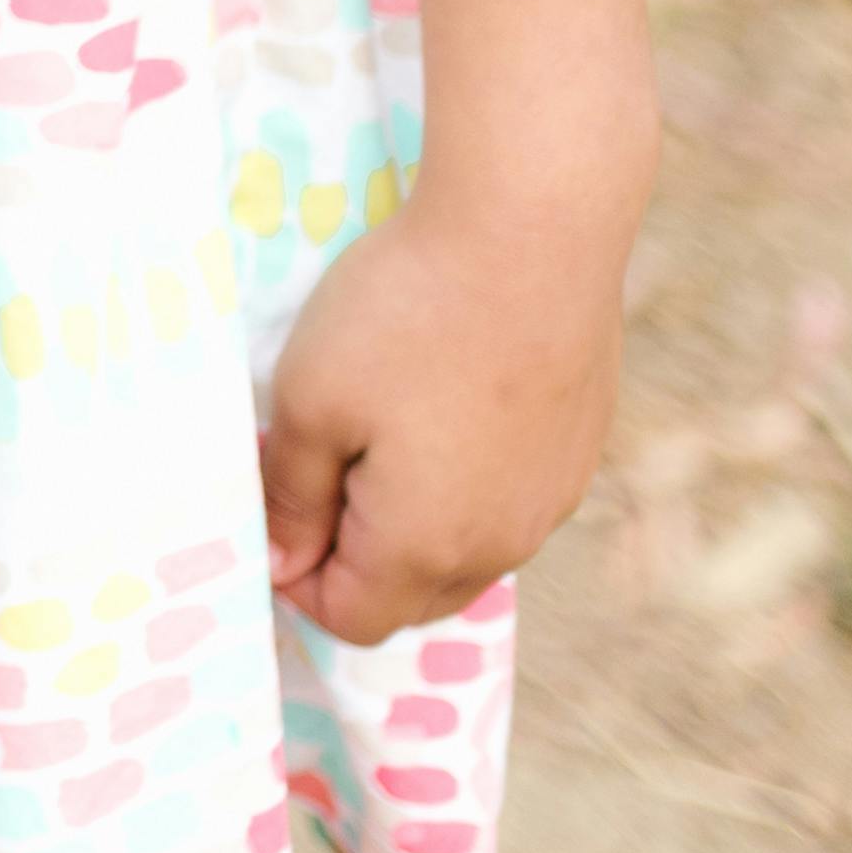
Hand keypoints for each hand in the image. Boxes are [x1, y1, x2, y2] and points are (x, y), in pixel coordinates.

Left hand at [258, 168, 637, 643]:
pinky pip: (507, 506)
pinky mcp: (578, 455)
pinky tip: (442, 408)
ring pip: (465, 555)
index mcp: (426, 547)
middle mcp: (502, 546)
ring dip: (411, 525)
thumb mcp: (312, 398)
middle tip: (315, 466)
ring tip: (375, 432)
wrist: (533, 235)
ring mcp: (551, 504)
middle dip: (352, 559)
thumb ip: (292, 493)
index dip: (296, 578)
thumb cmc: (404, 316)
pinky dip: (463, 487)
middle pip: (411, 599)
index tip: (273, 504)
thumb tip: (282, 564)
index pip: (350, 618)